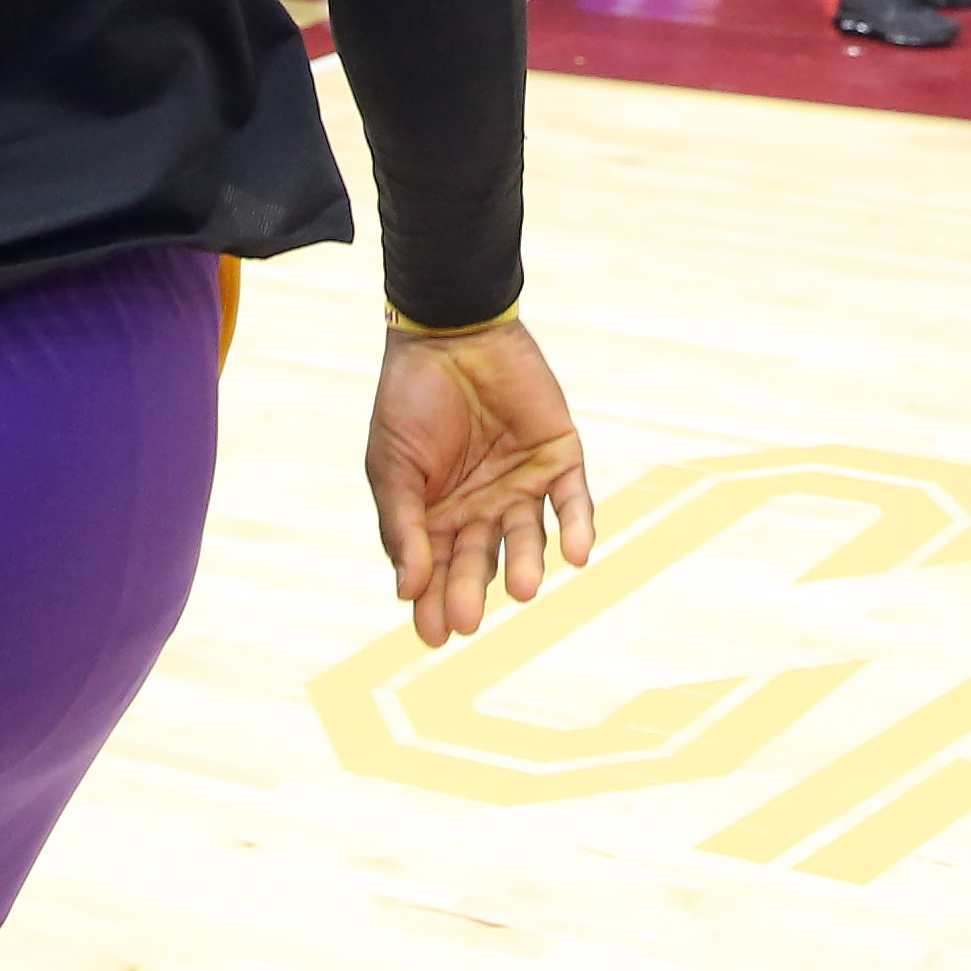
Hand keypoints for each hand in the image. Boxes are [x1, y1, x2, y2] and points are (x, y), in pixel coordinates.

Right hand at [366, 320, 595, 647]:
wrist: (449, 334)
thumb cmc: (409, 400)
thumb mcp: (392, 467)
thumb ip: (404, 525)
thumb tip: (408, 591)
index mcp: (437, 516)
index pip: (437, 573)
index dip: (434, 604)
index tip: (435, 636)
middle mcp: (481, 509)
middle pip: (480, 560)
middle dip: (472, 590)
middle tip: (469, 619)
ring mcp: (521, 485)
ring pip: (529, 538)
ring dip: (529, 564)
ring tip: (524, 588)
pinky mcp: (558, 458)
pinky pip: (573, 501)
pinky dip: (579, 526)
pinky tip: (578, 553)